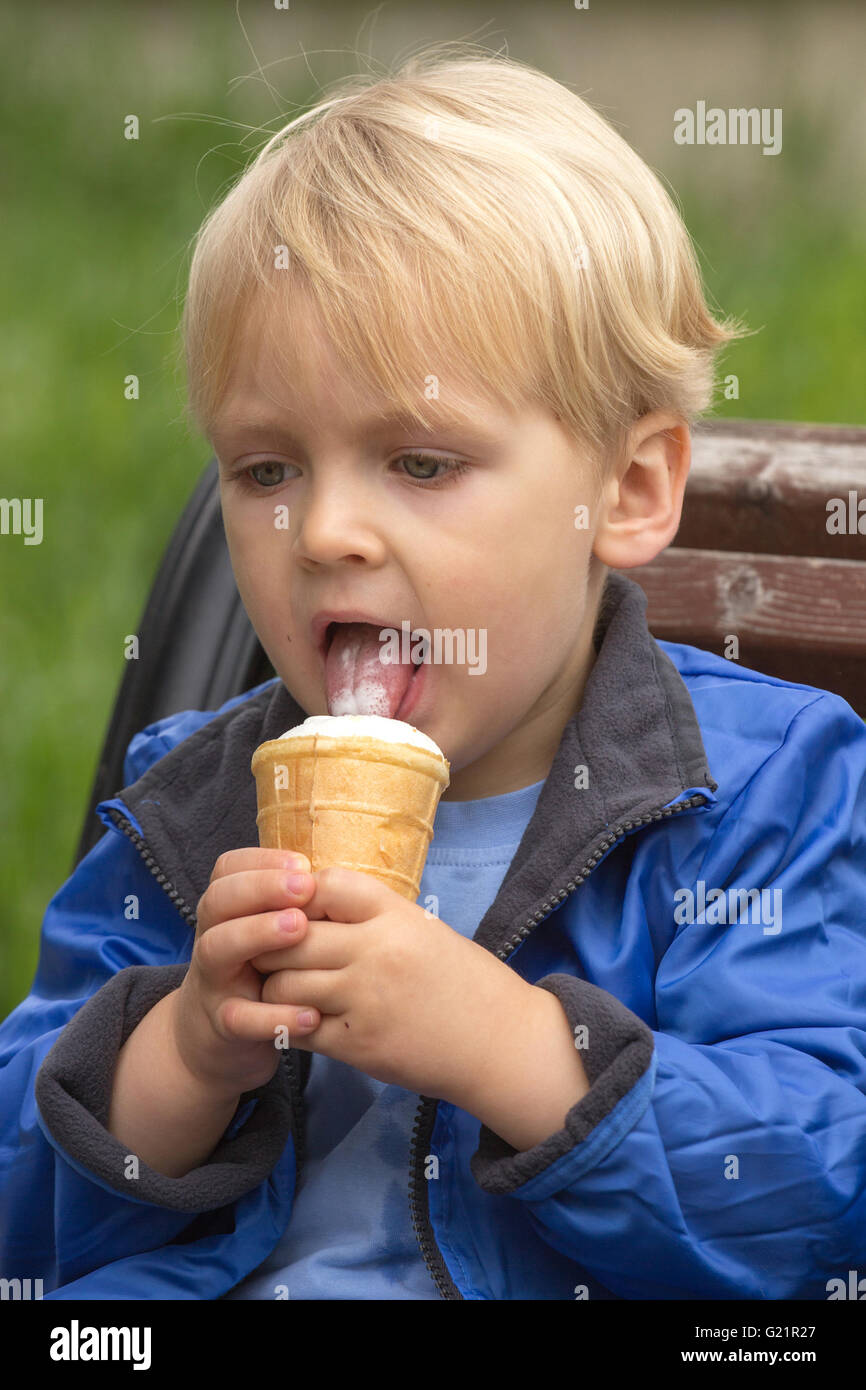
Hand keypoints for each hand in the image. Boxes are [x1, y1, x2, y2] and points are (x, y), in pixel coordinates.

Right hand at [171, 847, 321, 1099]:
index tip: (303, 862)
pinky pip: (239, 1019)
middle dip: (261, 888)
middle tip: (305, 887)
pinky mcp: (222, 1025)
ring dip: (257, 933)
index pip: (227, 870)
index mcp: (226, 911)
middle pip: (218, 902)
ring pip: (217, 950)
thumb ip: (292, 905)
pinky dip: (274, 1017)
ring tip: (300, 929)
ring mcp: (213, 982)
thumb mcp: (268, 933)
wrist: (217, 1039)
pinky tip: (311, 1013)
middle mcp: (212, 938)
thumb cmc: (260, 973)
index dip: (261, 861)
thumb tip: (339, 875)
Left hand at [249, 865, 537, 1106]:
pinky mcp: (358, 1045)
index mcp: (395, 915)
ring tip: (284, 991)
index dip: (298, 896)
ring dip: (274, 988)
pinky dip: (288, 1026)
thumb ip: (371, 916)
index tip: (294, 910)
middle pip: (290, 935)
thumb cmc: (463, 982)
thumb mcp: (423, 930)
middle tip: (268, 953)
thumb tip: (310, 903)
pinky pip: (296, 1030)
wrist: (501, 1042)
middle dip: (269, 944)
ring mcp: (364, 999)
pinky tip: (298, 1023)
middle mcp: (376, 952)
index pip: (323, 885)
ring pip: (283, 984)